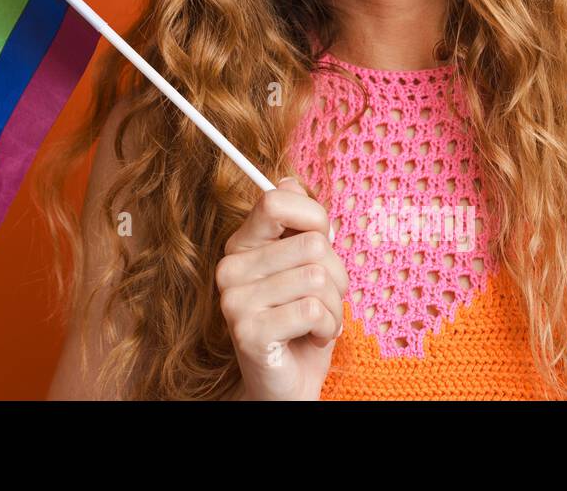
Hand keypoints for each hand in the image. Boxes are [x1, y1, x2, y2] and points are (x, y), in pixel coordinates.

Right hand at [217, 174, 347, 399]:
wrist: (289, 385)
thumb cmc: (302, 323)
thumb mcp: (307, 268)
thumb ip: (300, 227)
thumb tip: (289, 180)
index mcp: (242, 245)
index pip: (276, 201)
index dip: (313, 216)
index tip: (322, 241)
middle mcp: (230, 268)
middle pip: (312, 244)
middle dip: (336, 276)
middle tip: (325, 299)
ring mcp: (234, 300)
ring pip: (317, 278)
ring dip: (334, 307)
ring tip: (319, 322)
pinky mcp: (247, 331)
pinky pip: (312, 310)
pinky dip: (327, 328)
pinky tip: (313, 338)